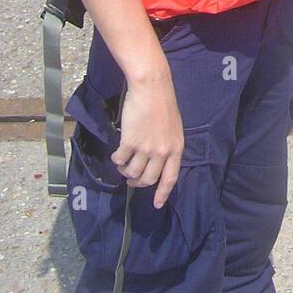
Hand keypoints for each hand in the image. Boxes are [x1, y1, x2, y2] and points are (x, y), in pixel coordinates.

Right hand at [112, 74, 184, 208]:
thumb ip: (167, 145)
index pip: (170, 178)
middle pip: (148, 179)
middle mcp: (162, 152)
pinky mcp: (130, 142)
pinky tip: (117, 153)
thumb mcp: (173, 128)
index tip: (157, 205)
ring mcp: (146, 148)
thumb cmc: (163, 103)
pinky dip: (117, 159)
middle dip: (137, 182)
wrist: (151, 87)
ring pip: (132, 172)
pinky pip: (120, 160)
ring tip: (123, 164)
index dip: (162, 193)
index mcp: (176, 148)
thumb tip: (156, 161)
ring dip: (125, 171)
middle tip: (131, 179)